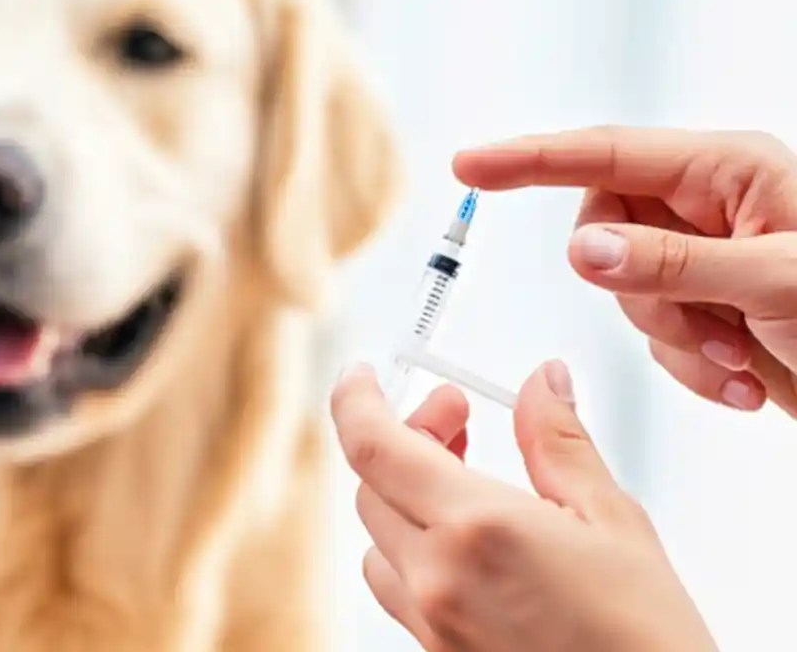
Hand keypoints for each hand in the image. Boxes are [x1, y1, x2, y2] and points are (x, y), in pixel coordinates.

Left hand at [331, 362, 715, 651]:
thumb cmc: (647, 632)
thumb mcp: (612, 519)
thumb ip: (558, 442)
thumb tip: (541, 381)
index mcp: (475, 527)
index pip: (371, 446)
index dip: (355, 400)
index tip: (363, 376)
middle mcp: (435, 577)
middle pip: (372, 486)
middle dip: (407, 438)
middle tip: (459, 417)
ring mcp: (430, 623)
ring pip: (376, 540)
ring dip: (405, 499)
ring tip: (466, 483)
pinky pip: (397, 589)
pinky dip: (415, 551)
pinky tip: (468, 544)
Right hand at [455, 127, 796, 415]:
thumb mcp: (777, 283)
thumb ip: (674, 264)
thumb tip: (583, 249)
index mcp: (729, 171)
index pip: (605, 154)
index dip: (530, 160)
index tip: (470, 168)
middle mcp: (709, 206)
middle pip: (606, 231)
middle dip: (638, 291)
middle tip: (698, 325)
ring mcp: (704, 256)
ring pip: (624, 289)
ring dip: (672, 338)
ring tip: (736, 360)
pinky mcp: (705, 304)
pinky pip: (653, 331)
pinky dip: (687, 365)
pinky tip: (739, 381)